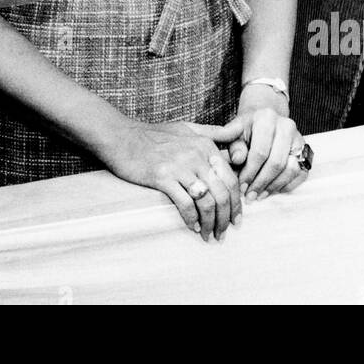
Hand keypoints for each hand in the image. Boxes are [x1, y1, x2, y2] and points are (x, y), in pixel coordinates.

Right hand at [100, 119, 243, 241]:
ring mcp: (180, 166)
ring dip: (211, 223)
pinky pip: (185, 204)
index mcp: (205, 145)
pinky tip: (193, 227)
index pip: (230, 179)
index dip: (236, 203)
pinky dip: (192, 219)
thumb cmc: (155, 135)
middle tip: (223, 233)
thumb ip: (216, 131)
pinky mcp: (163, 177)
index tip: (235, 219)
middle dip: (226, 218)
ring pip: (206, 202)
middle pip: (222, 193)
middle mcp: (196, 155)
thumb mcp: (189, 128)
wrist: (122, 137)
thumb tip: (241, 130)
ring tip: (209, 235)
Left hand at [226, 85, 309, 198]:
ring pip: (291, 169)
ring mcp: (299, 139)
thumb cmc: (247, 129)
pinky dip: (287, 185)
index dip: (250, 172)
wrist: (264, 121)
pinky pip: (301, 173)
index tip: (242, 186)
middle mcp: (286, 126)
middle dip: (262, 183)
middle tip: (250, 195)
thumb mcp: (235, 132)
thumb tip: (237, 159)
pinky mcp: (306, 151)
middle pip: (276, 162)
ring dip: (274, 186)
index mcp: (266, 118)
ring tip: (260, 195)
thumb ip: (232, 144)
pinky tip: (273, 190)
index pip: (260, 152)